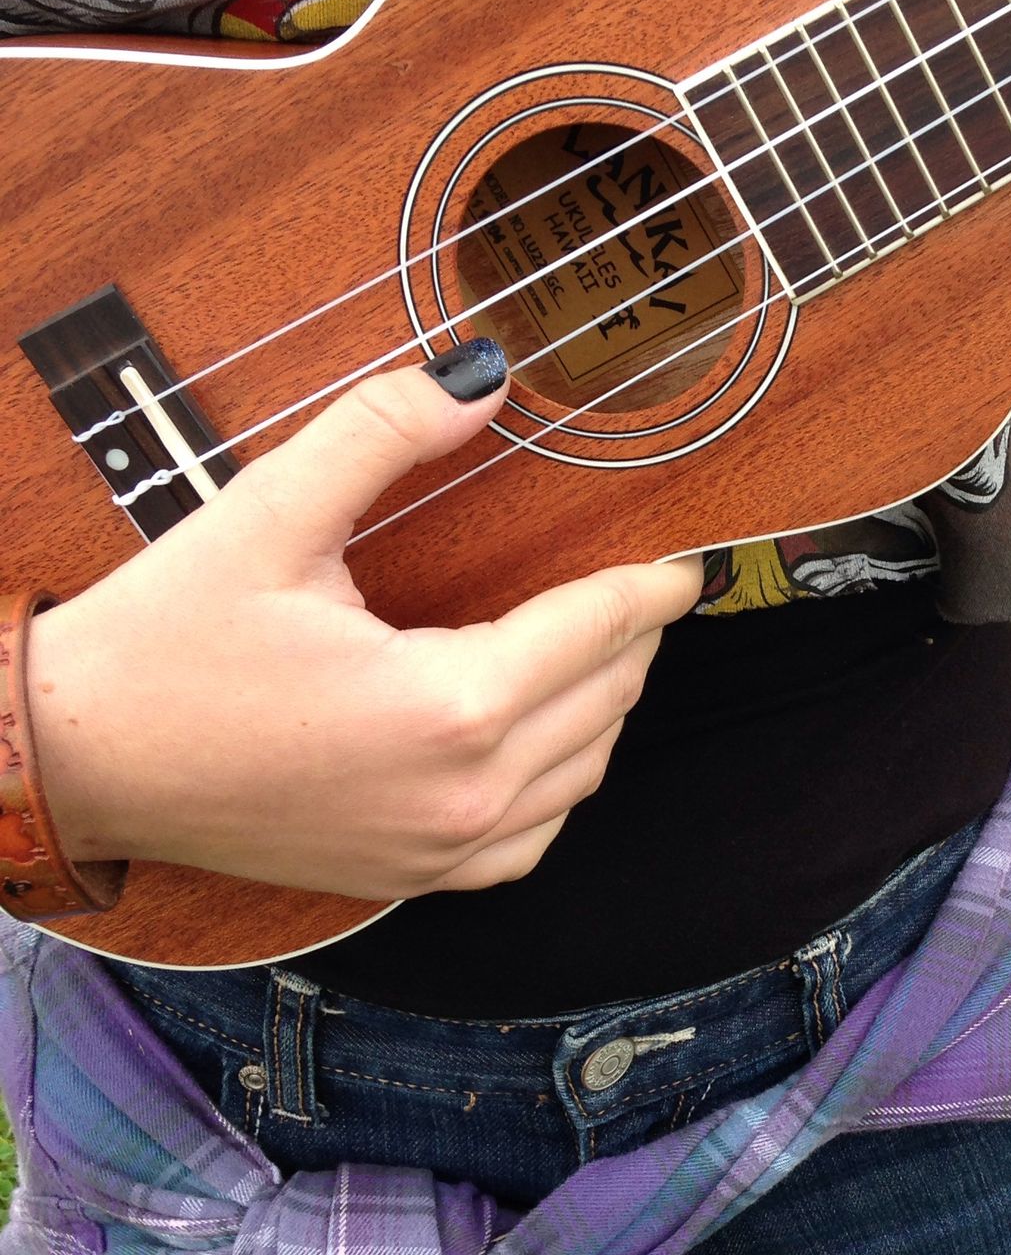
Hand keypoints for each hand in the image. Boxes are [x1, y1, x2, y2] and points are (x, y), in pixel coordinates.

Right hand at [27, 348, 701, 899]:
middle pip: (606, 701)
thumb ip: (381, 432)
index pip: (597, 631)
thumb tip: (482, 374)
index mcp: (449, 705)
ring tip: (597, 645)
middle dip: (631, 637)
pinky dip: (559, 783)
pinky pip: (531, 838)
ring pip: (582, 774)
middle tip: (638, 585)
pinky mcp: (409, 880)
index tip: (687, 559)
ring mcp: (439, 852)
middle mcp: (463, 794)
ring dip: (604, 707)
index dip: (651, 586)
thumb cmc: (163, 645)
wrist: (80, 762)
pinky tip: (541, 735)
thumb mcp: (267, 514)